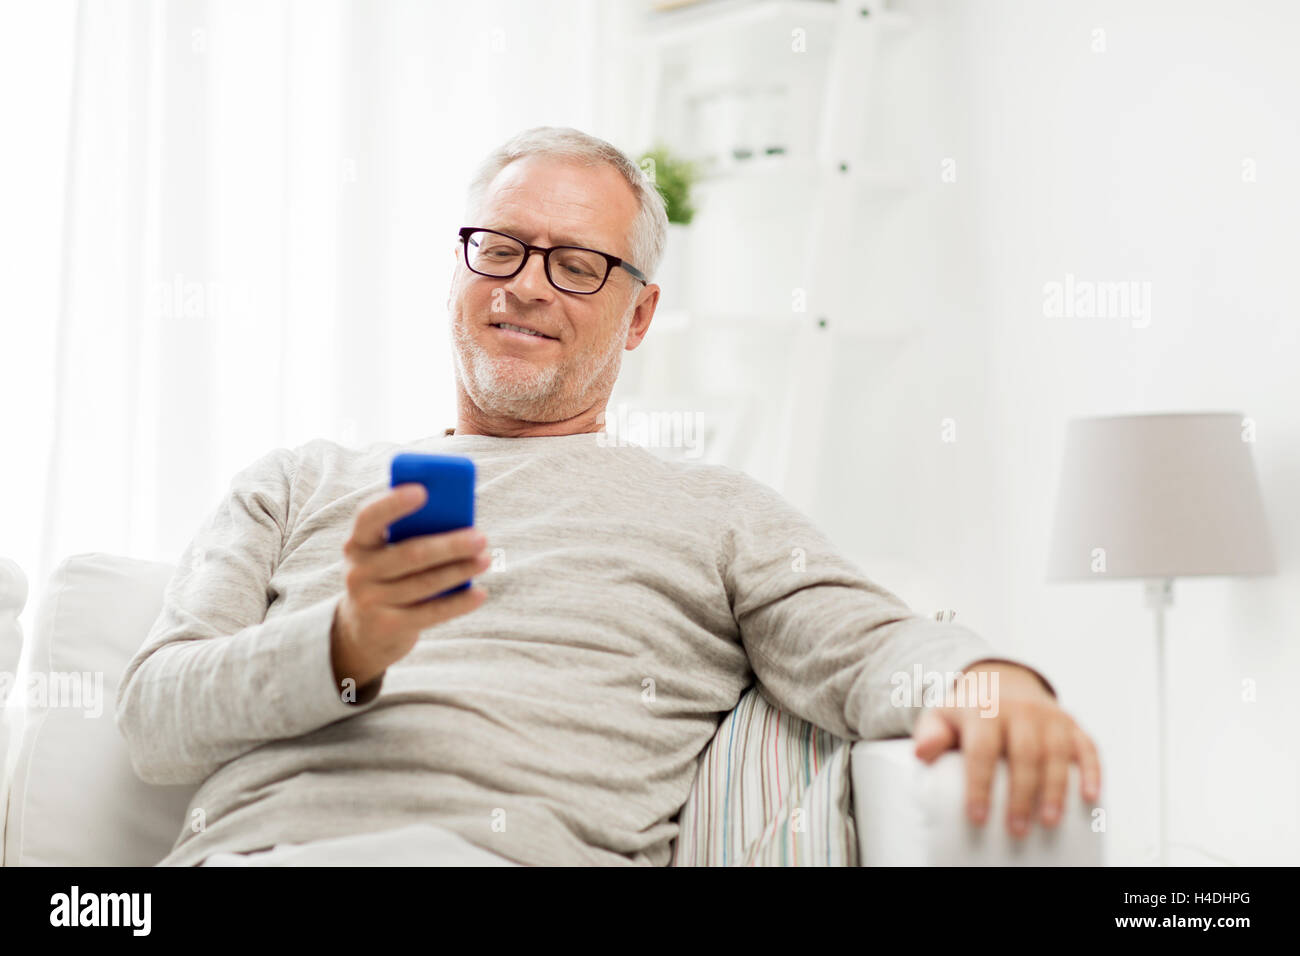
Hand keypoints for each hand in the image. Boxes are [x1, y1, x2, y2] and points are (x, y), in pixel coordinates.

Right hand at [331, 483, 489, 691]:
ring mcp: (370, 601)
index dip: (393, 503)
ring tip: (485, 560)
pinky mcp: (387, 627)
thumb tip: (460, 521)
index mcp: (359, 542)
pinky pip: (430, 613)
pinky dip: (459, 602)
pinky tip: (480, 593)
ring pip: (424, 583)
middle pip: (410, 553)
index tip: (423, 491)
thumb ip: (415, 533)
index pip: (369, 516)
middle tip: (481, 537)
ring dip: (460, 570)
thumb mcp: (390, 553)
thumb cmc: (391, 576)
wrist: (365, 630)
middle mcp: (358, 571)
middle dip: (449, 545)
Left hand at [911, 661, 1100, 836]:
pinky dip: (1092, 772)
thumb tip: (921, 753)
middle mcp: (1020, 710)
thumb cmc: (969, 713)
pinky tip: (1090, 797)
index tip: (977, 817)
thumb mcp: (941, 717)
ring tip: (1048, 821)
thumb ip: (930, 734)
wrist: (1001, 683)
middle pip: (1025, 753)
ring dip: (1056, 789)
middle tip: (1016, 828)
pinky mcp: (1072, 725)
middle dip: (1021, 794)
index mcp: (984, 709)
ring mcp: (1050, 716)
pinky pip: (1087, 747)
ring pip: (1058, 753)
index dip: (980, 784)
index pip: (982, 749)